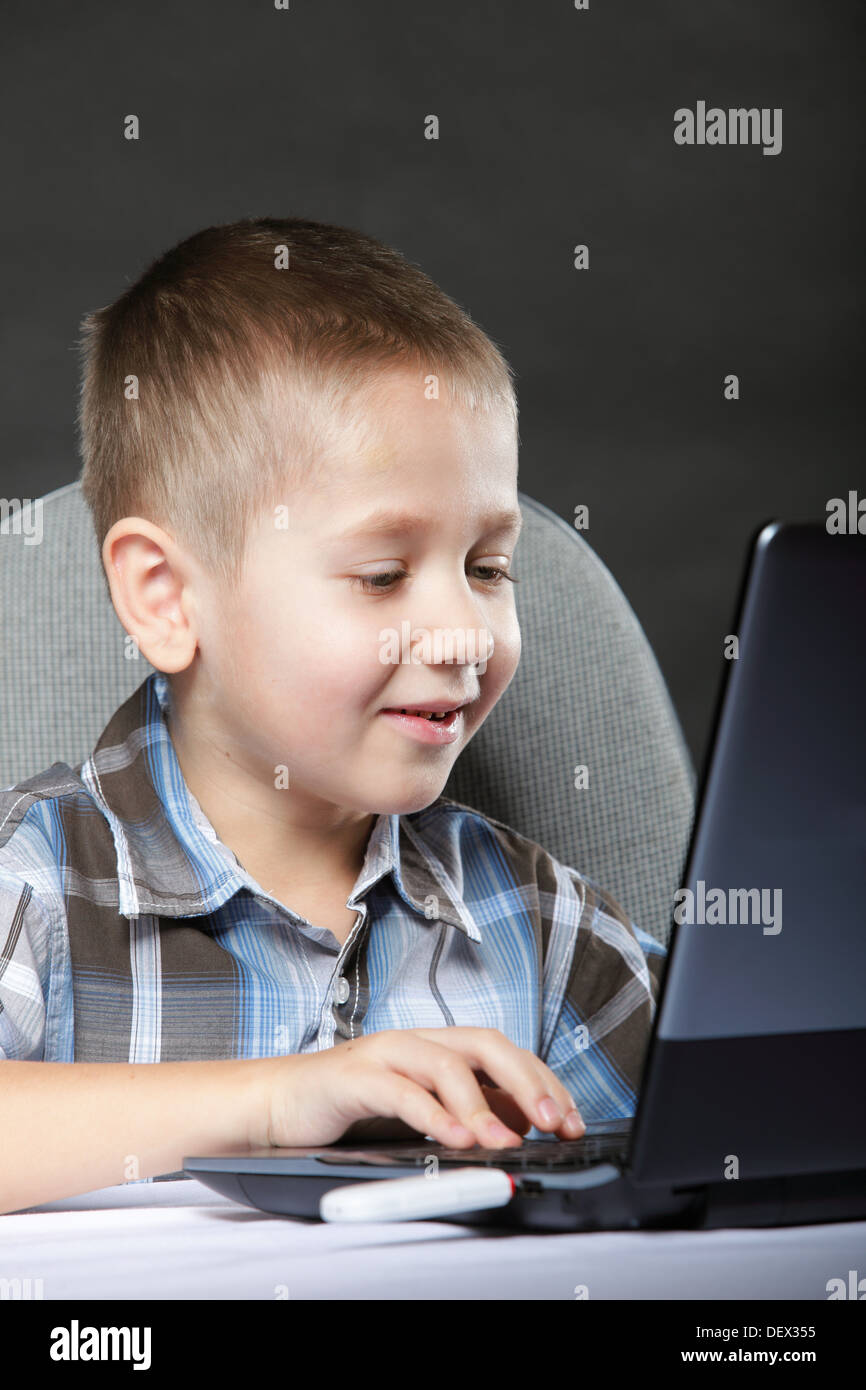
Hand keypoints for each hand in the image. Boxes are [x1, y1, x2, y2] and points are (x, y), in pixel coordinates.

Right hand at [250, 1027, 585, 1150]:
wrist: (277, 1103)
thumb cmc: (348, 1105)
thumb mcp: (420, 1107)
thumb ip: (466, 1108)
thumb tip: (522, 1124)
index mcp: (437, 1046)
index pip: (505, 1052)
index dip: (543, 1083)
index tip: (571, 1120)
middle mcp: (416, 1041)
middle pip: (485, 1044)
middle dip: (527, 1082)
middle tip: (554, 1122)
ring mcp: (385, 1053)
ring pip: (446, 1063)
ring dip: (482, 1105)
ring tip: (506, 1142)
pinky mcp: (353, 1077)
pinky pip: (400, 1090)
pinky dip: (433, 1114)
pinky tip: (455, 1138)